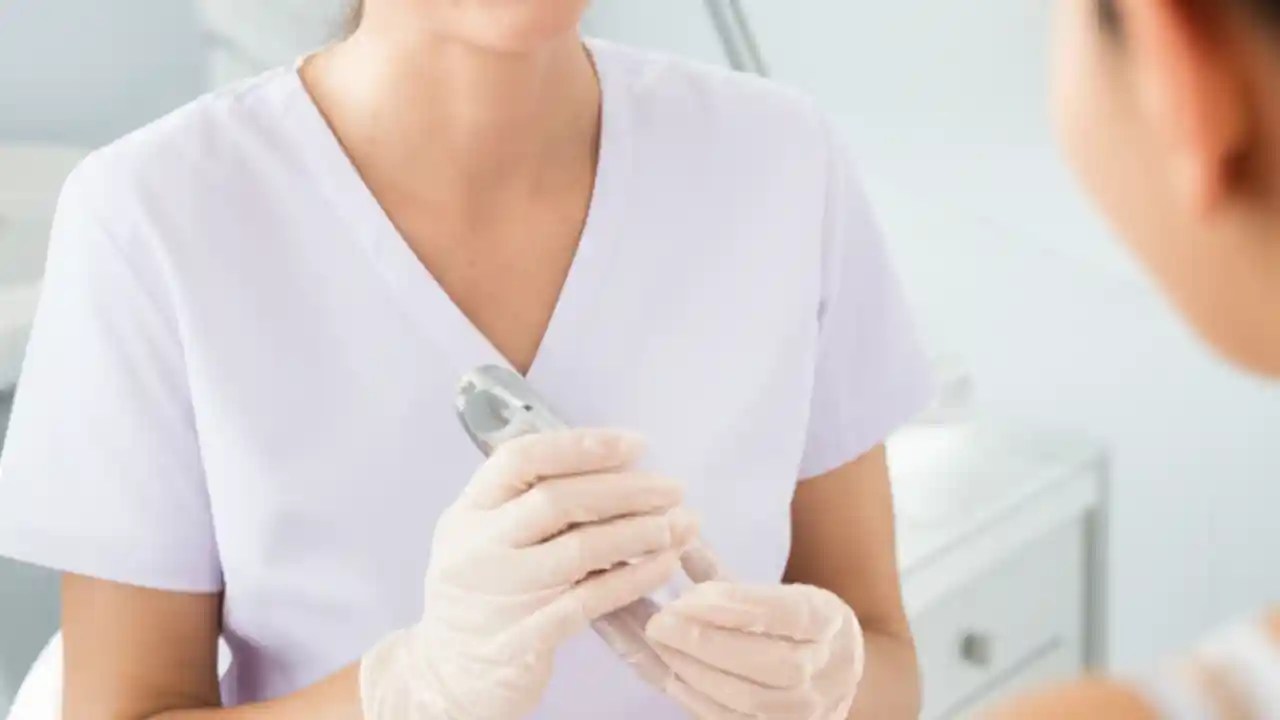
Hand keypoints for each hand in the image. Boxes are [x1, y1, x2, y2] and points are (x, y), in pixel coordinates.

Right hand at [360, 429, 697, 719]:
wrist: (450, 674)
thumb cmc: (482, 593)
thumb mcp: (485, 536)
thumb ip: (528, 500)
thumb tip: (613, 464)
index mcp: (468, 511)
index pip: (521, 459)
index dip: (582, 445)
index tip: (635, 445)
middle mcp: (477, 548)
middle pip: (557, 500)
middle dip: (626, 489)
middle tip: (673, 489)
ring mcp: (500, 595)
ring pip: (579, 549)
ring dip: (639, 531)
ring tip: (680, 524)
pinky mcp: (525, 638)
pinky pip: (590, 600)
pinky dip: (634, 578)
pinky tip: (665, 564)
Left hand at [646, 581, 865, 718]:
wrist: (834, 676)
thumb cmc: (795, 624)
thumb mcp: (773, 590)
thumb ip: (725, 576)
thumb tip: (675, 541)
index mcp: (829, 619)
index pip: (789, 614)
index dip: (738, 607)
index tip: (687, 597)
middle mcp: (828, 667)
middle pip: (773, 662)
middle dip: (709, 642)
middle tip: (660, 623)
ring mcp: (809, 708)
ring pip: (752, 698)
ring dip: (697, 671)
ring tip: (659, 646)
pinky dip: (699, 699)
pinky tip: (672, 674)